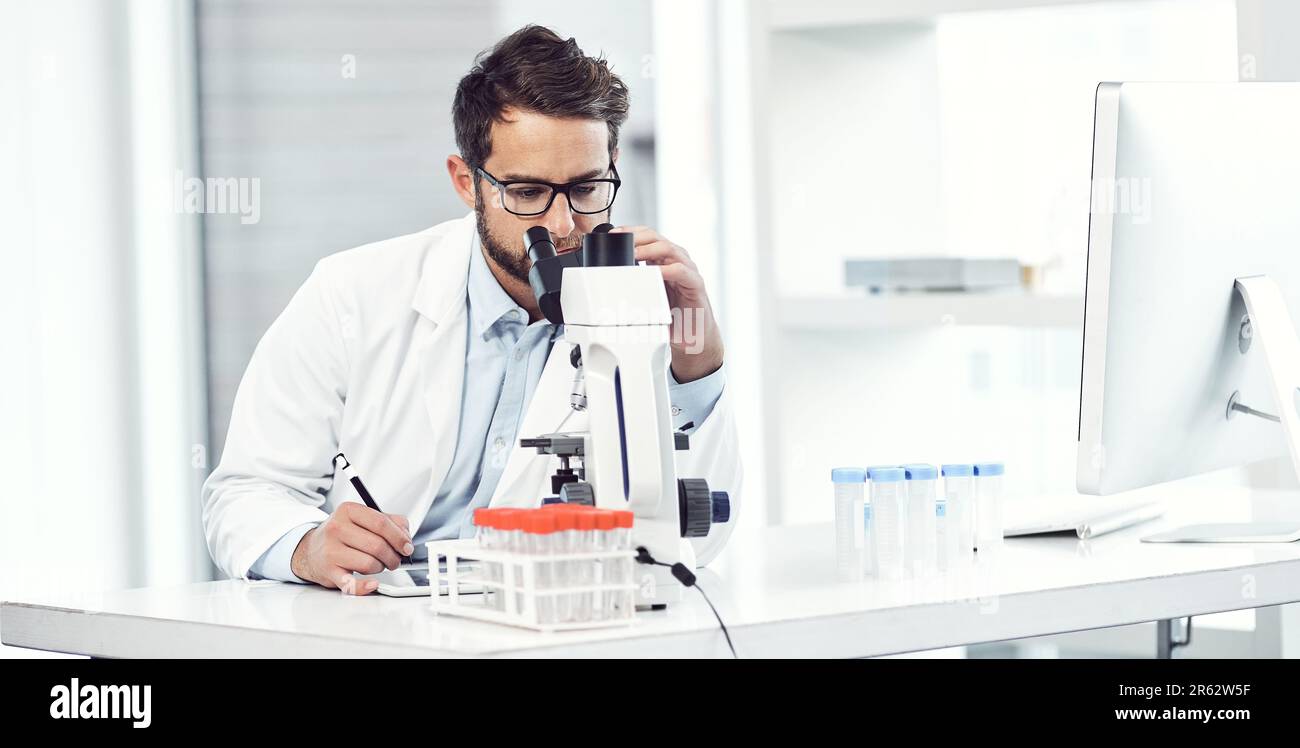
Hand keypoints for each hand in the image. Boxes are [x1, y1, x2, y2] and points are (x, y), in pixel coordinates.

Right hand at [290, 502, 412, 594]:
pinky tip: (373, 584)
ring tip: (377, 565)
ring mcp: (331, 550)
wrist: (310, 550)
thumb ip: (388, 521)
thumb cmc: (341, 535)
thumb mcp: (361, 519)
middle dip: (393, 556)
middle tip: (395, 560)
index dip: (399, 537)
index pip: (381, 523)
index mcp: (348, 511)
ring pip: (369, 563)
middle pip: (377, 545)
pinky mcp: (328, 571)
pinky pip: (351, 583)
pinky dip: (365, 586)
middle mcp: (337, 528)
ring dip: (380, 568)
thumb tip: (406, 535)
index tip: (407, 546)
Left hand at [611, 226, 724, 381]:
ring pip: (669, 249)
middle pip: (657, 237)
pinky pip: (681, 271)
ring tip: (634, 253)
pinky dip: (667, 270)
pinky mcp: (695, 284)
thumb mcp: (647, 296)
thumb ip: (633, 284)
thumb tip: (605, 281)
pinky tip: (655, 272)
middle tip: (620, 240)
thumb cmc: (670, 315)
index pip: (648, 236)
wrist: (692, 336)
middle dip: (637, 236)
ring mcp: (688, 270)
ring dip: (649, 249)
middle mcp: (676, 261)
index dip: (631, 231)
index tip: (613, 234)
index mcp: (663, 260)